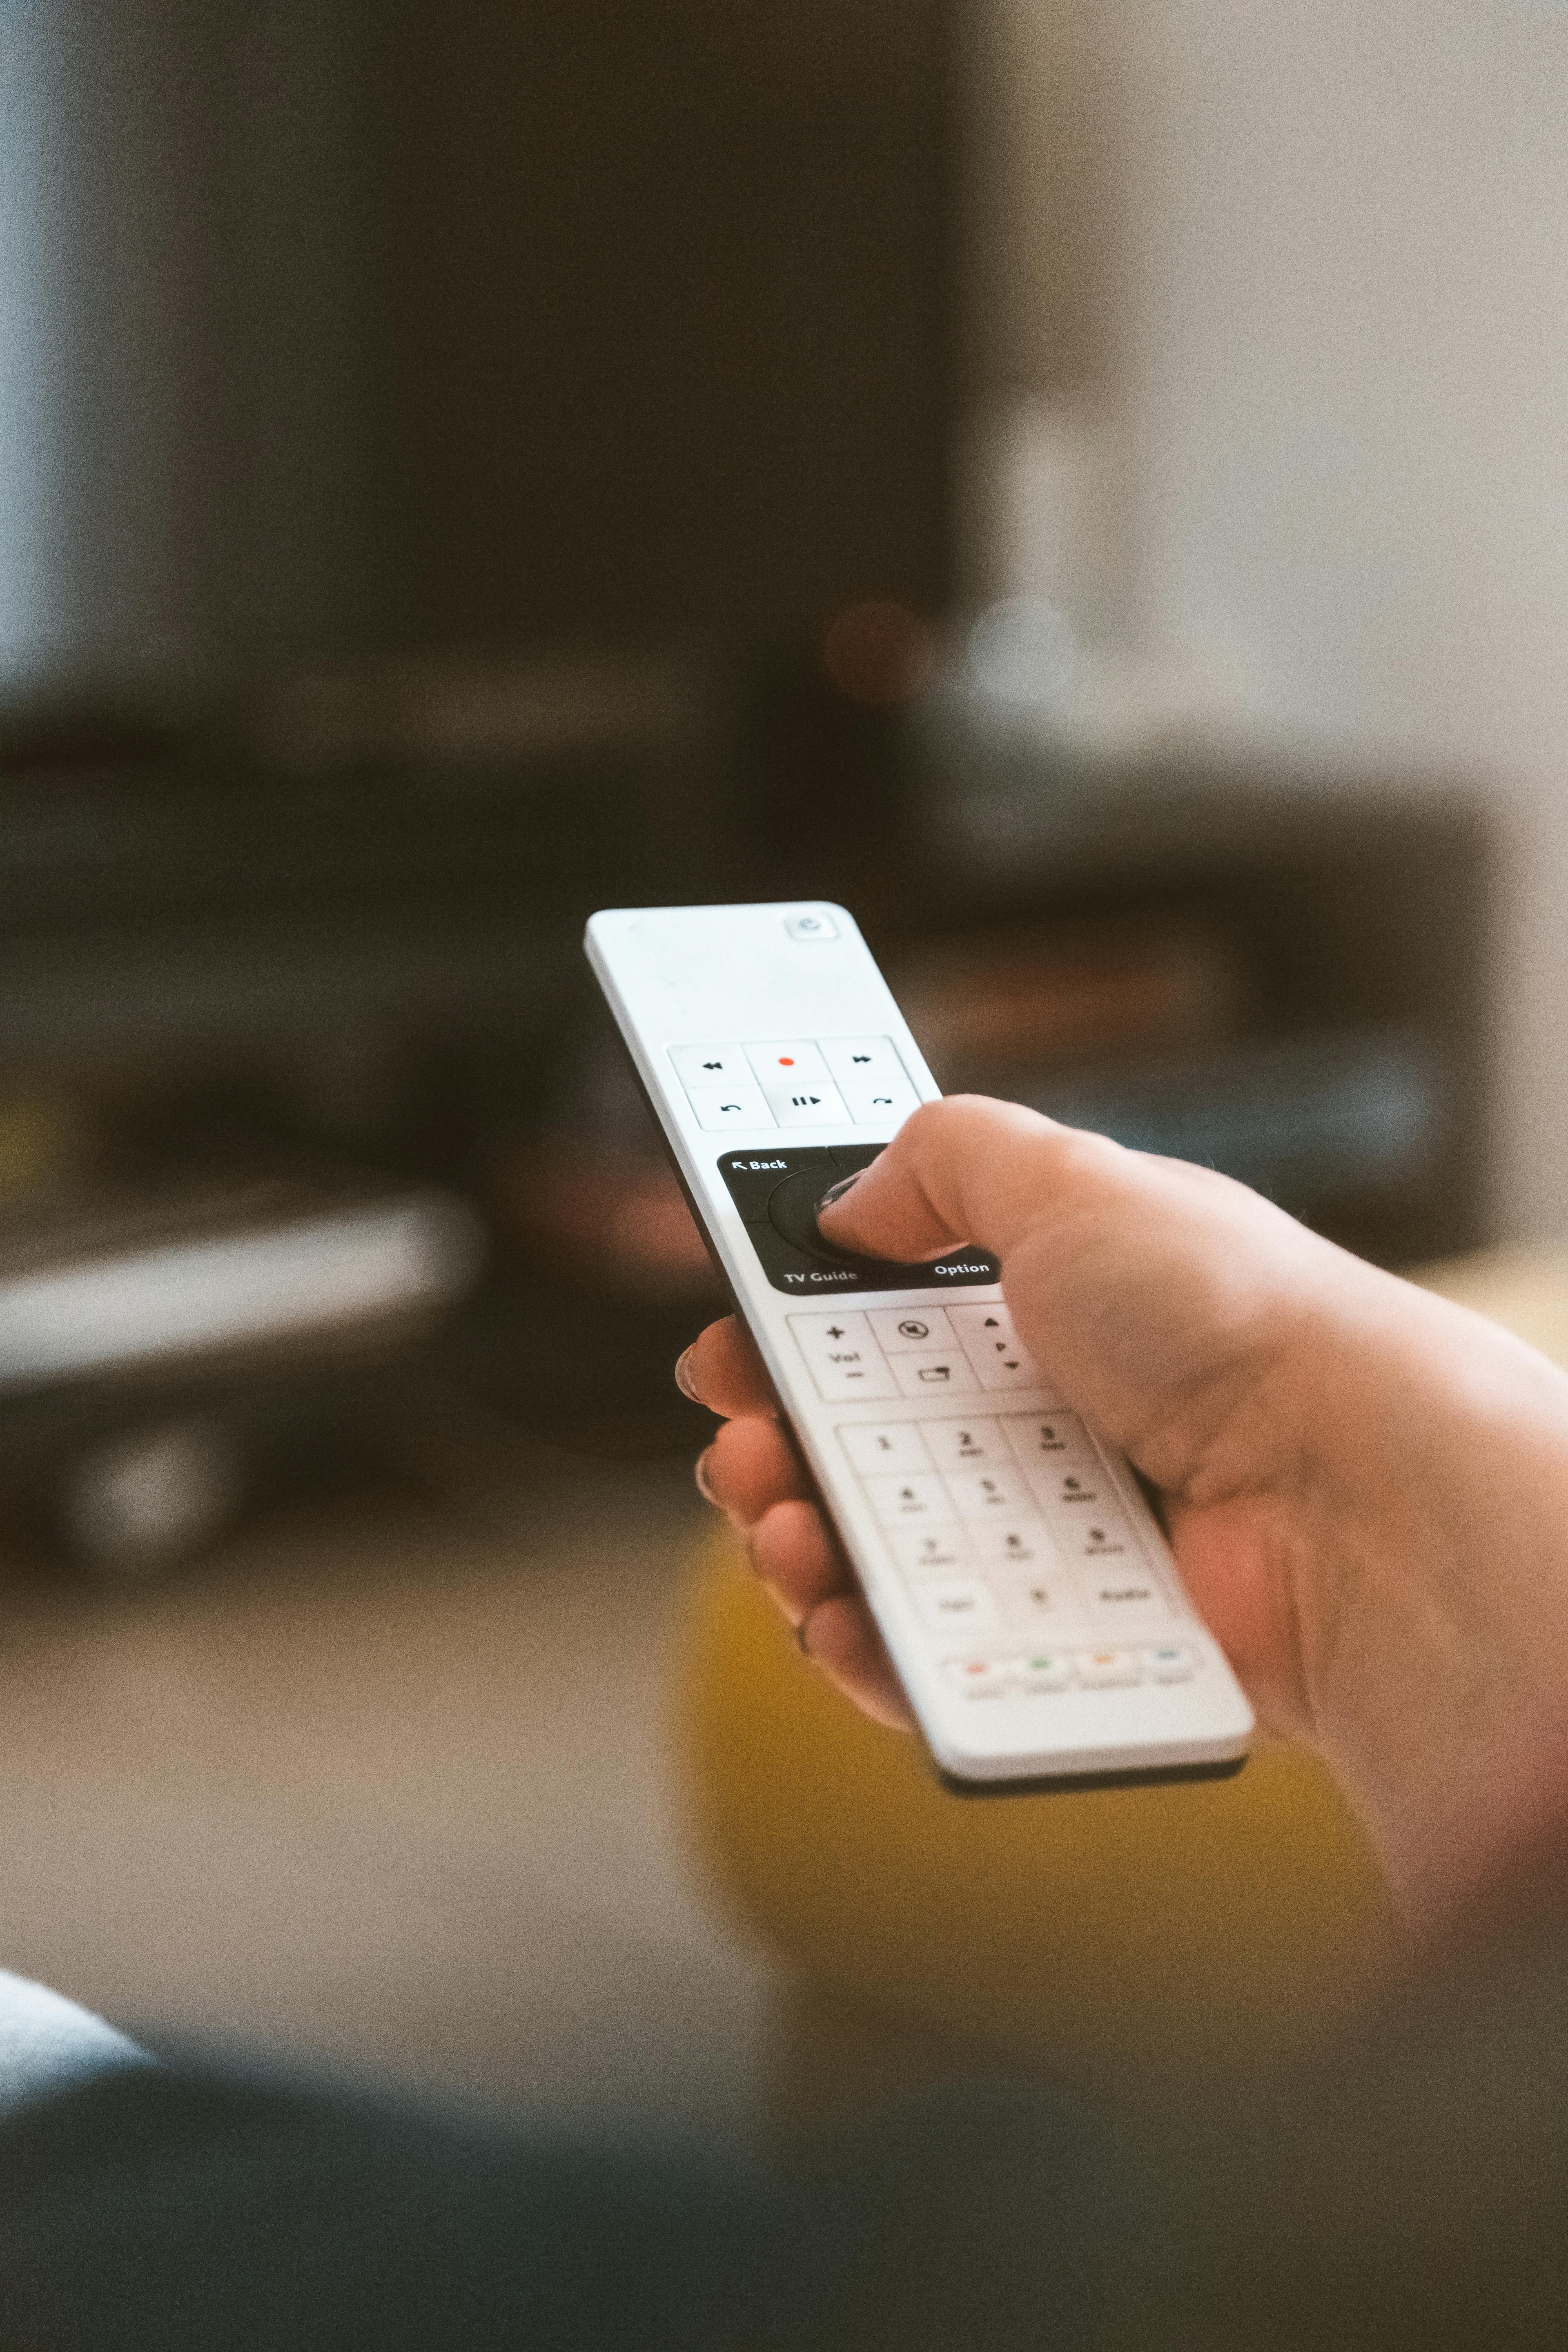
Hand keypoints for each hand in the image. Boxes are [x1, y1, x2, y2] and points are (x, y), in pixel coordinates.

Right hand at [679, 1098, 1567, 1930]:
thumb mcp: (1074, 1178)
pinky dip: (862, 1641)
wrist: (1342, 1484)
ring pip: (872, 1555)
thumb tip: (850, 1196)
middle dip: (770, 1440)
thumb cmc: (1228, 1320)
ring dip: (796, 1537)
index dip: (788, 1337)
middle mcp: (1035, 1426)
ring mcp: (1045, 1540)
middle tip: (747, 1437)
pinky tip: (834, 1610)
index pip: (877, 1330)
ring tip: (786, 1522)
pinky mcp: (1057, 1646)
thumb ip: (947, 1158)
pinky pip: (925, 1659)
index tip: (729, 1344)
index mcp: (1035, 1315)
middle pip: (853, 1446)